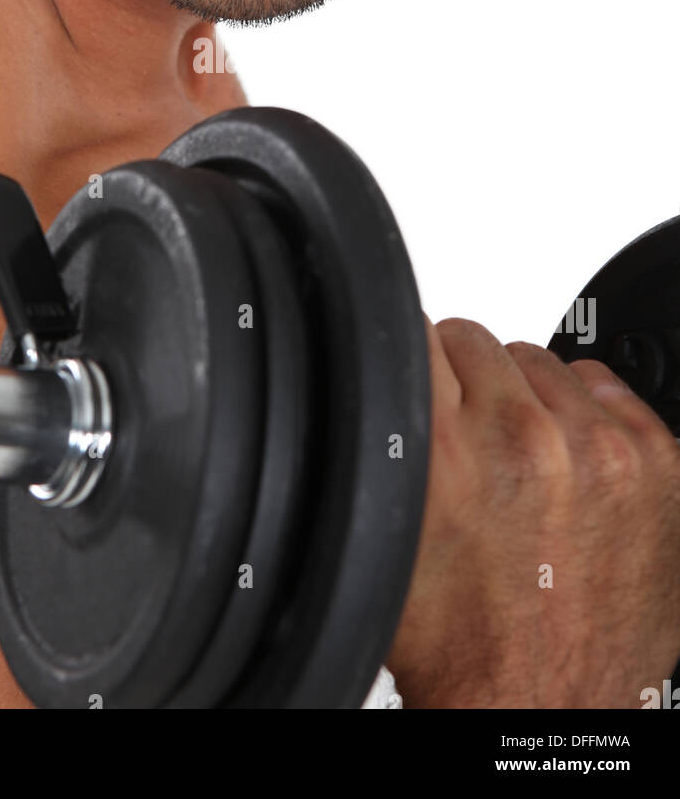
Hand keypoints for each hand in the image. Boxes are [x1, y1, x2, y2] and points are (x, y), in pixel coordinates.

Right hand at [387, 315, 679, 707]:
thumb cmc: (463, 641)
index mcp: (449, 451)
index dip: (416, 366)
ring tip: (522, 471)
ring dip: (526, 402)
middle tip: (470, 451)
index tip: (422, 390)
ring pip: (539, 361)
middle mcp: (529, 441)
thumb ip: (393, 438)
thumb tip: (394, 375)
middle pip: (477, 341)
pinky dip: (583, 417)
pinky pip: (601, 385)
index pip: (419, 334)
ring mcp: (603, 449)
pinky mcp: (659, 462)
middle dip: (465, 387)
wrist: (541, 709)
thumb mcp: (390, 533)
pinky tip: (570, 473)